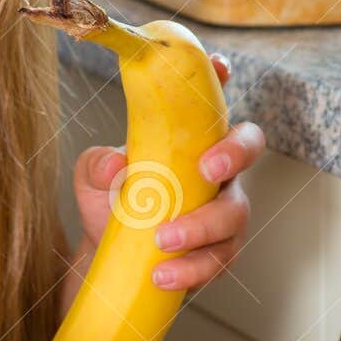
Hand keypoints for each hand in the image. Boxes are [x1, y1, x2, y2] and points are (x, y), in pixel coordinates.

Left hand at [65, 56, 264, 311]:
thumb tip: (115, 167)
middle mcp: (215, 165)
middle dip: (235, 153)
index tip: (218, 65)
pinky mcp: (218, 250)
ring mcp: (222, 208)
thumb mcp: (92, 176)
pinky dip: (193, 269)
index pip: (211, 98)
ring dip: (202, 227)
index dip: (220, 78)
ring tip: (162, 240)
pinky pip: (220, 259)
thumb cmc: (109, 198)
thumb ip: (97, 164)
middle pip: (248, 146)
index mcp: (189, 134)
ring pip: (235, 213)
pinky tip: (163, 275)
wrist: (106, 254)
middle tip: (207, 167)